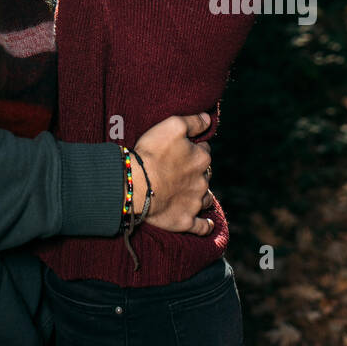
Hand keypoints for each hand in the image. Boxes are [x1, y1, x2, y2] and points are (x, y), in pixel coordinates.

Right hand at [132, 113, 214, 234]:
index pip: (204, 149)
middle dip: (198, 171)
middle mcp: (202, 181)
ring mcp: (195, 203)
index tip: (184, 148)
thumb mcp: (172, 125)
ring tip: (193, 194)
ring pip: (205, 198)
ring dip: (202, 195)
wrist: (137, 184)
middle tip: (182, 170)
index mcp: (201, 158)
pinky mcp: (185, 221)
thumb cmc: (152, 152)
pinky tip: (208, 224)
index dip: (194, 147)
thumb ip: (193, 121)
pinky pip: (202, 226)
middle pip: (205, 174)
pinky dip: (206, 225)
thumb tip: (209, 119)